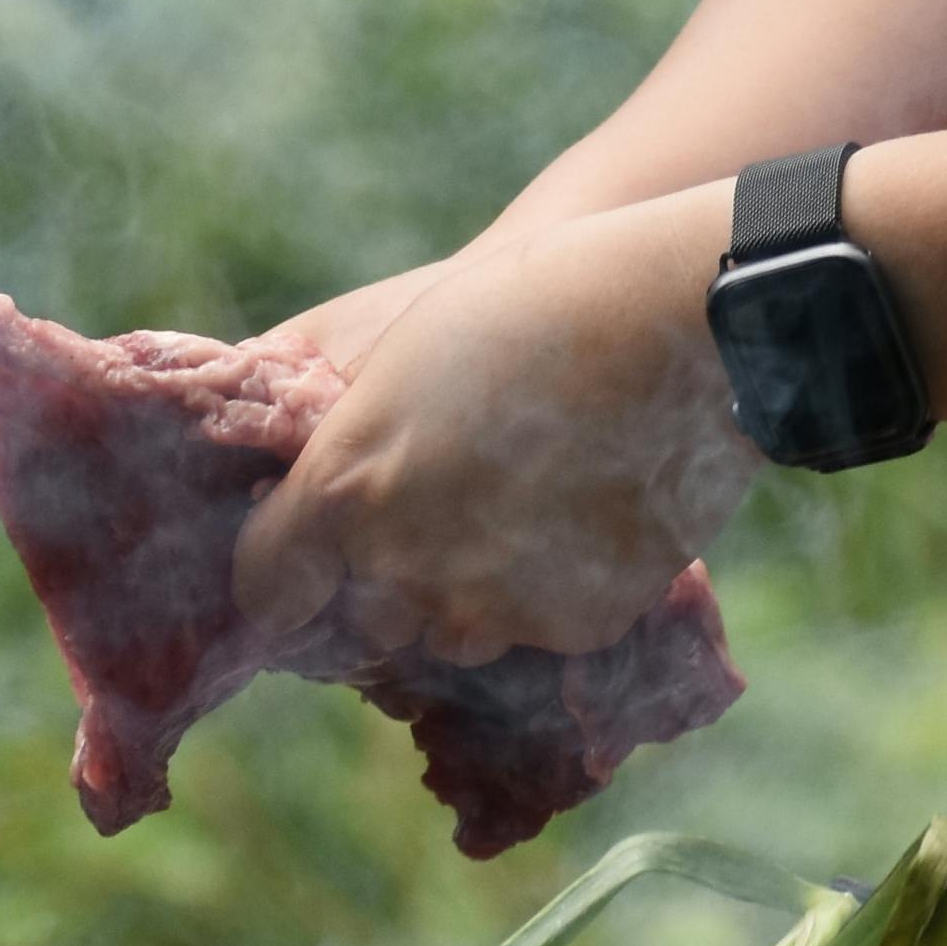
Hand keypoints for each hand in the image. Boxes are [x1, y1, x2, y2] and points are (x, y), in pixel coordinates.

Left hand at [232, 188, 754, 662]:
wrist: (679, 320)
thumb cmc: (527, 307)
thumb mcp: (398, 362)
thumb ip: (348, 453)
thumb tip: (319, 504)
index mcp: (343, 493)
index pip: (267, 589)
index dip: (279, 580)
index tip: (295, 573)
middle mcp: (404, 565)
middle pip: (363, 623)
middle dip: (383, 587)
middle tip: (433, 524)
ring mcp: (493, 606)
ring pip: (452, 637)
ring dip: (467, 597)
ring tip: (517, 513)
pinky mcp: (576, 625)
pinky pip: (540, 630)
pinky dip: (553, 592)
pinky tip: (584, 518)